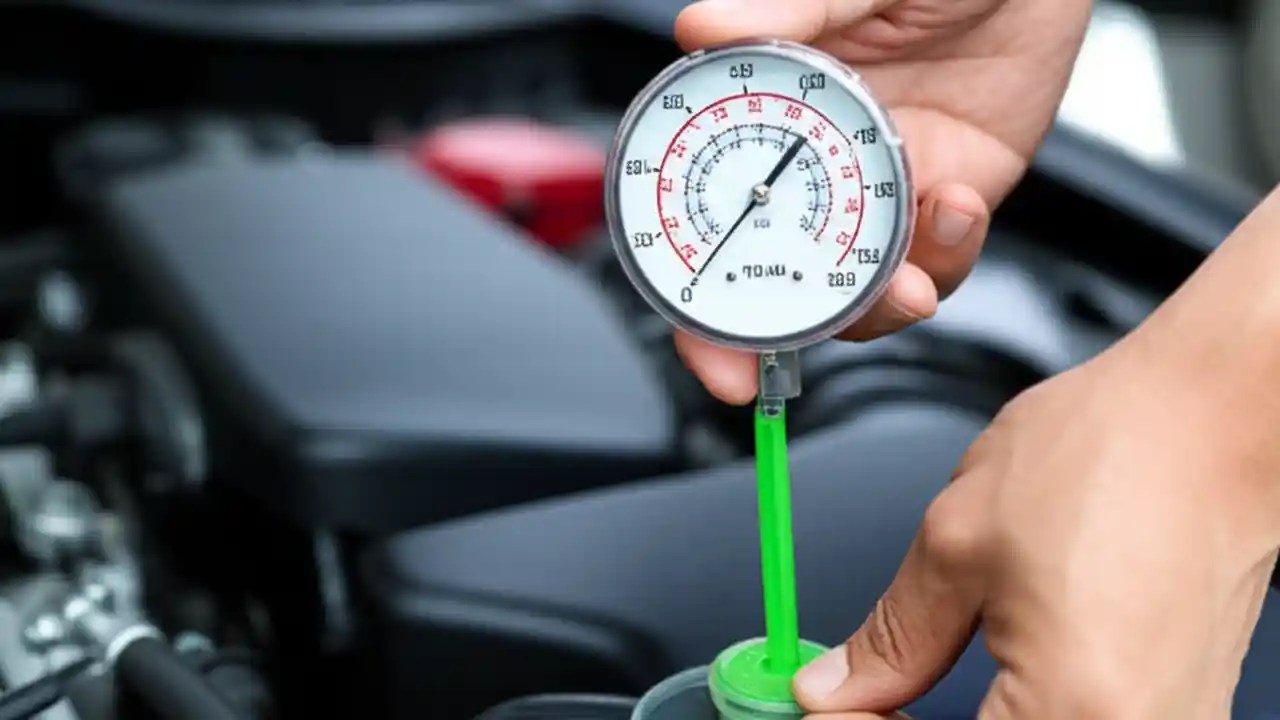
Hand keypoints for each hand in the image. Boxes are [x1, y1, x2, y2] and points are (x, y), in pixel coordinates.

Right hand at [672, 0, 1092, 403]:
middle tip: (793, 352)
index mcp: (774, 126)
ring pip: (867, 287)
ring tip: (905, 281)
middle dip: (784, 334)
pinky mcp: (954, 195)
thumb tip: (699, 26)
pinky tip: (956, 205)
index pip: (713, 223)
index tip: (709, 352)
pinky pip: (946, 256)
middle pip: (784, 279)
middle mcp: (823, 170)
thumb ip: (786, 12)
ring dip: (880, 301)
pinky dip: (950, 251)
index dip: (700, 301)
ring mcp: (887, 190)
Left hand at [789, 325, 1279, 715]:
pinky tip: (975, 688)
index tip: (828, 709)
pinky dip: (1010, 719)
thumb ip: (893, 638)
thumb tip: (837, 689)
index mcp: (1076, 714)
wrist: (1216, 413)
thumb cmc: (1117, 455)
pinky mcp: (1179, 711)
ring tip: (899, 693)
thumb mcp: (960, 543)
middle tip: (857, 700)